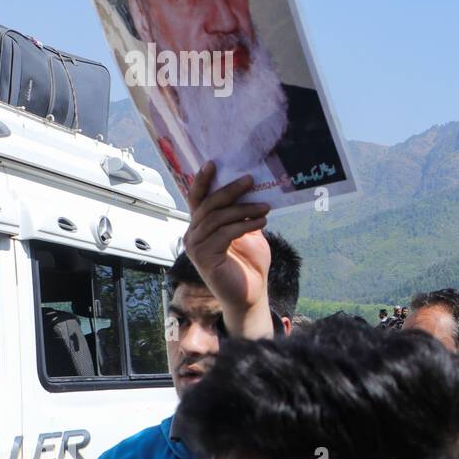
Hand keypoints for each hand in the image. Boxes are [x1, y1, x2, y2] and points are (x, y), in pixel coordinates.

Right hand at [183, 161, 273, 338]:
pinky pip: (224, 234)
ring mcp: (196, 246)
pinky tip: (261, 223)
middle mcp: (194, 234)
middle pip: (208, 205)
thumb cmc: (249, 264)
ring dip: (243, 209)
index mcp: (202, 226)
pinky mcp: (204, 257)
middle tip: (250, 180)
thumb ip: (244, 214)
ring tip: (265, 207)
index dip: (202, 181)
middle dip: (230, 190)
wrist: (250, 295)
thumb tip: (253, 190)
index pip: (198, 199)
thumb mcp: (248, 232)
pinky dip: (244, 225)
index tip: (213, 163)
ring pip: (217, 218)